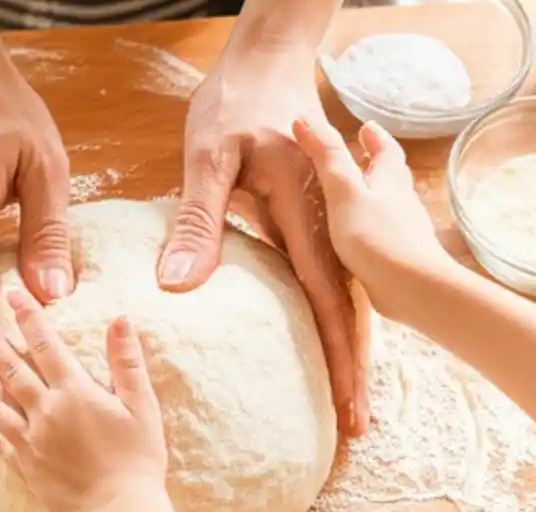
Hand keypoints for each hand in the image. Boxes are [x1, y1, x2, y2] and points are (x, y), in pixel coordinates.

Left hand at [0, 289, 168, 511]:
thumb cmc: (138, 461)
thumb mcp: (143, 407)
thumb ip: (128, 362)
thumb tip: (121, 319)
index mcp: (76, 392)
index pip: (46, 344)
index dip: (28, 316)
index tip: (12, 292)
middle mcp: (46, 410)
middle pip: (12, 366)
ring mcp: (31, 438)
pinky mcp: (25, 463)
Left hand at [159, 53, 368, 434]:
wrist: (266, 66)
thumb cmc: (234, 107)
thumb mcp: (207, 158)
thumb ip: (198, 222)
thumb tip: (180, 288)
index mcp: (305, 211)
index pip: (325, 293)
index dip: (337, 350)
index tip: (346, 399)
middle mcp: (328, 221)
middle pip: (348, 304)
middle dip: (351, 364)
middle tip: (356, 421)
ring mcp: (328, 222)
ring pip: (346, 293)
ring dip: (348, 345)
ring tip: (349, 398)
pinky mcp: (317, 221)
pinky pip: (332, 276)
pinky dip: (335, 315)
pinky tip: (329, 344)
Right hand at [291, 117, 453, 318]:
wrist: (412, 287)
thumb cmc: (375, 236)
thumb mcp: (344, 191)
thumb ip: (326, 157)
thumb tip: (304, 119)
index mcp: (390, 179)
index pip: (386, 149)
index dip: (375, 136)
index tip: (366, 127)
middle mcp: (403, 200)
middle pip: (393, 175)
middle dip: (378, 163)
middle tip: (364, 155)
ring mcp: (406, 230)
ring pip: (391, 204)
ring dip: (377, 195)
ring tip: (358, 196)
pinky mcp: (403, 257)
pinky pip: (387, 233)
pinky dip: (375, 226)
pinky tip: (362, 238)